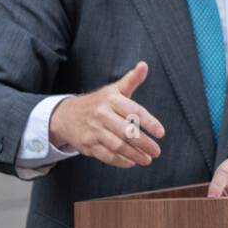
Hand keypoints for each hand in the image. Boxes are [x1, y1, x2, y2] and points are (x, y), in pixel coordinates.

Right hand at [49, 61, 164, 168]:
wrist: (66, 115)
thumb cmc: (98, 103)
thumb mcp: (113, 90)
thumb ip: (131, 80)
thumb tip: (144, 65)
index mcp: (111, 99)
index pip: (134, 111)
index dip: (149, 122)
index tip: (161, 133)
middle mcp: (101, 114)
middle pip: (127, 131)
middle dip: (144, 143)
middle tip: (157, 151)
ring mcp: (93, 130)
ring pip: (117, 145)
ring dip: (134, 154)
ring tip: (147, 159)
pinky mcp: (87, 144)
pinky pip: (106, 155)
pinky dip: (120, 161)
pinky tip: (131, 163)